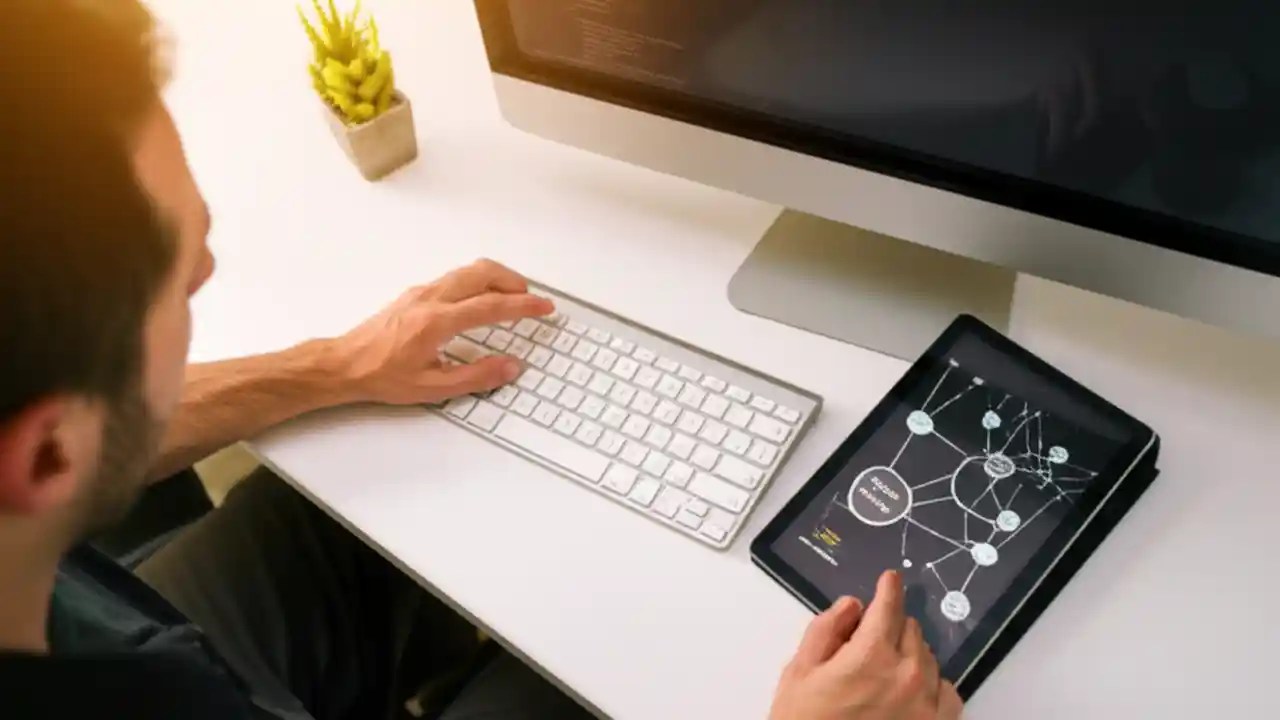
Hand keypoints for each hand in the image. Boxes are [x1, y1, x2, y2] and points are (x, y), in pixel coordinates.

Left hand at [327, 259, 553, 404]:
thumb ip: (476, 376)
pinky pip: (454, 277)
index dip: (523, 305)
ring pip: (468, 271)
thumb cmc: (381, 376)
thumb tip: (509, 367)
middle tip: (531, 297)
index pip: (491, 306)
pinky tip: (481, 297)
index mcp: (437, 322)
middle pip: (482, 273)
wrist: (343, 365)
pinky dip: (477, 281)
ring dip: (496, 278)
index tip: (543, 307)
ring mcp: (421, 293)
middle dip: (513, 281)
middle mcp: (430, 299)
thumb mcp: (432, 387)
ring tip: (512, 293)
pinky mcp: (415, 294)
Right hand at [769, 571, 962, 719]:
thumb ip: (826, 630)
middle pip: (910, 629)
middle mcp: (907, 675)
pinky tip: (911, 693)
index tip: (890, 579)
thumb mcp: (800, 673)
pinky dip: (931, 685)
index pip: (888, 606)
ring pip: (928, 657)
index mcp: (870, 656)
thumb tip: (852, 605)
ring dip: (909, 655)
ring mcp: (927, 704)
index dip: (888, 588)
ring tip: (883, 674)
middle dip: (890, 628)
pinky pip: (948, 691)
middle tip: (867, 645)